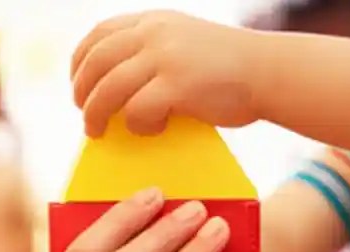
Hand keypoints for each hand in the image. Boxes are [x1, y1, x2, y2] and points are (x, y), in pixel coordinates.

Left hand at [72, 11, 264, 136]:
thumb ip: (151, 52)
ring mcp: (165, 57)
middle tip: (86, 116)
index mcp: (153, 21)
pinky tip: (153, 129)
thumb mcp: (184, 43)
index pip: (98, 35)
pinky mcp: (178, 85)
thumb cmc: (228, 69)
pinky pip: (136, 110)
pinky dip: (136, 125)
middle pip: (95, 62)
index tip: (79, 86)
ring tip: (100, 132)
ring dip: (96, 115)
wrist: (269, 72)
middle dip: (81, 93)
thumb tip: (112, 86)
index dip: (80, 63)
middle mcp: (154, 33)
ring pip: (108, 89)